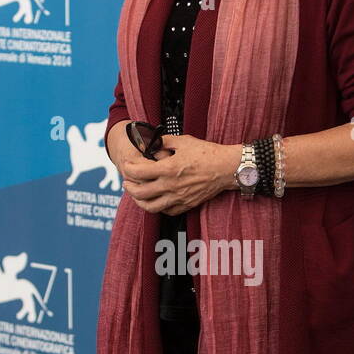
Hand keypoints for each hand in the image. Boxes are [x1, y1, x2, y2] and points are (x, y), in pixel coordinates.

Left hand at [114, 129, 238, 215]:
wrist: (226, 168)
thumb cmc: (207, 153)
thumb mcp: (184, 141)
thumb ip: (164, 142)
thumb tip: (152, 142)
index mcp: (168, 169)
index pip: (138, 172)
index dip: (128, 168)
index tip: (127, 165)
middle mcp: (171, 186)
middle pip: (140, 193)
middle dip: (129, 187)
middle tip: (127, 182)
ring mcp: (178, 198)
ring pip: (150, 207)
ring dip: (139, 201)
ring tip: (137, 195)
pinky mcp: (186, 204)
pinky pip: (166, 211)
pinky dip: (157, 207)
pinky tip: (156, 200)